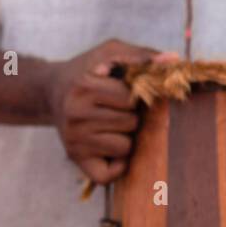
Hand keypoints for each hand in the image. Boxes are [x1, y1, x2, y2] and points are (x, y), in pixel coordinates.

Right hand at [45, 39, 175, 185]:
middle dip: (130, 116)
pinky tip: (110, 148)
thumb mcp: (110, 52)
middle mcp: (75, 115)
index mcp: (84, 87)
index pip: (130, 99)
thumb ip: (142, 56)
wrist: (51, 90)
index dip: (134, 95)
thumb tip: (174, 61)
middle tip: (116, 109)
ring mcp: (74, 140)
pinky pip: (108, 174)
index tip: (123, 91)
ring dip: (125, 137)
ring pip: (124, 147)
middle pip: (129, 123)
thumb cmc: (88, 70)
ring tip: (111, 124)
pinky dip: (116, 164)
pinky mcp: (75, 158)